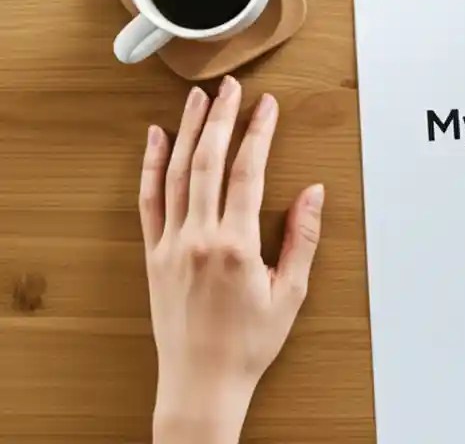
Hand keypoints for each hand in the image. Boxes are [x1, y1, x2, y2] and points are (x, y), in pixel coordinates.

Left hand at [137, 77, 324, 443]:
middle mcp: (198, 238)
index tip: (266, 106)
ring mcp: (171, 244)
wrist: (201, 381)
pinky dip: (151, 166)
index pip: (248, 172)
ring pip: (176, 174)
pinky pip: (148, 201)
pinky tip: (157, 140)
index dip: (258, 132)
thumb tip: (312, 194)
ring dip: (188, 132)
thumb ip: (302, 239)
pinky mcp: (153, 255)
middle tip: (231, 87)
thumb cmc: (248, 343)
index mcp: (235, 245)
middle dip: (221, 118)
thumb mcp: (290, 292)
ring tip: (197, 99)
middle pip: (208, 162)